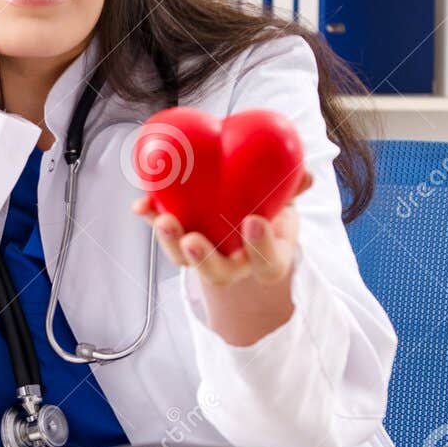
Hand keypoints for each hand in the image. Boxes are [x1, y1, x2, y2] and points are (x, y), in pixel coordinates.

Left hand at [131, 172, 312, 286]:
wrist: (247, 221)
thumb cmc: (271, 211)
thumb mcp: (288, 202)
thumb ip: (296, 189)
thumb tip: (305, 174)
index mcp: (266, 258)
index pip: (266, 262)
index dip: (260, 247)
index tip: (254, 222)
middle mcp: (234, 265)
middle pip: (217, 272)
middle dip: (203, 258)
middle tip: (192, 239)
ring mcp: (205, 257)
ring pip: (185, 260)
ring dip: (171, 242)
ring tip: (162, 220)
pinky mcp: (180, 242)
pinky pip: (165, 235)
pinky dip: (152, 218)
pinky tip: (142, 206)